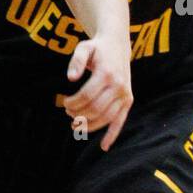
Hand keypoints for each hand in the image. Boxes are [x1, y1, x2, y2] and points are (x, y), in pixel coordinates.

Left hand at [64, 34, 131, 150]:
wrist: (118, 45)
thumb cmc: (97, 48)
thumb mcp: (84, 47)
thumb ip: (76, 61)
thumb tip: (71, 78)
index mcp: (107, 74)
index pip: (87, 96)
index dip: (73, 103)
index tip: (64, 103)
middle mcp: (119, 86)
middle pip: (95, 109)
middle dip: (78, 114)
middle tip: (68, 113)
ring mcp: (125, 95)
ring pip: (106, 118)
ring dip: (89, 125)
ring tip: (75, 126)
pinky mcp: (128, 100)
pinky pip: (120, 121)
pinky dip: (112, 134)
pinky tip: (103, 147)